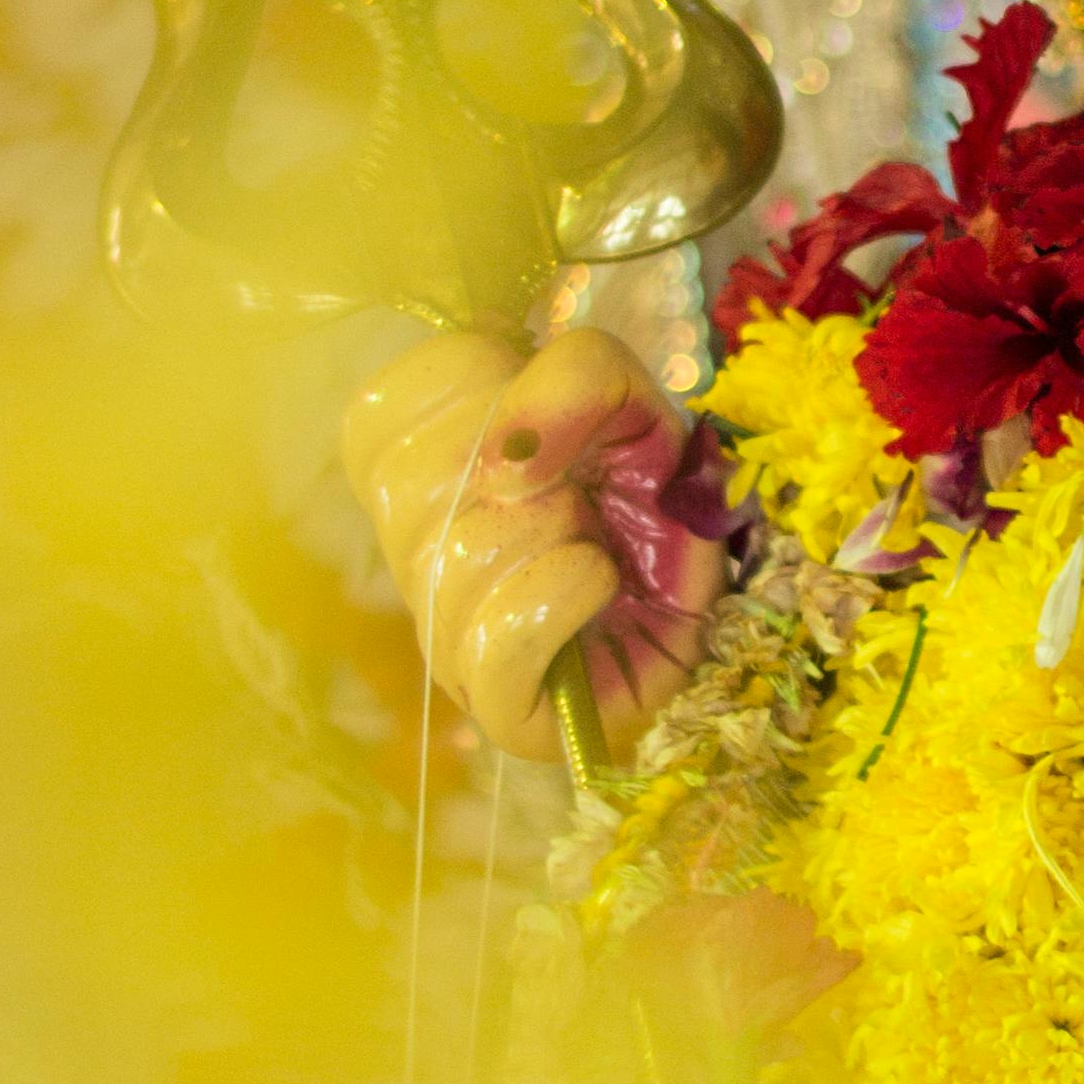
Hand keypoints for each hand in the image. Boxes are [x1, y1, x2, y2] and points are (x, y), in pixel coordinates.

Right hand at [339, 321, 722, 762]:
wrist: (707, 598)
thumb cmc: (650, 497)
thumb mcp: (628, 401)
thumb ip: (574, 379)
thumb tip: (509, 456)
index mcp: (415, 473)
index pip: (376, 417)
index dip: (474, 388)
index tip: (540, 409)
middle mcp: (411, 557)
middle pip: (410, 485)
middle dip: (526, 467)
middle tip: (578, 486)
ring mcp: (443, 637)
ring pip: (452, 561)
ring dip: (552, 533)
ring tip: (592, 541)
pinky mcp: (494, 705)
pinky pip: (493, 643)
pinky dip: (559, 598)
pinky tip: (596, 583)